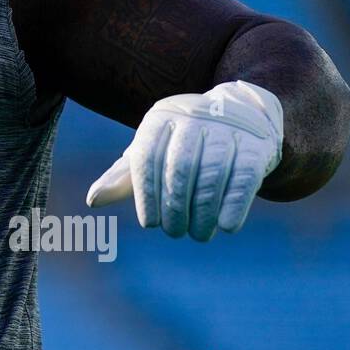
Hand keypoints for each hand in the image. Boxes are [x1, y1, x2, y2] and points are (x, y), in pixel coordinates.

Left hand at [85, 80, 283, 240]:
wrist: (240, 115)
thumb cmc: (182, 142)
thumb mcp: (151, 151)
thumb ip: (122, 176)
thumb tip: (93, 200)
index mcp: (160, 118)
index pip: (147, 157)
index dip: (146, 194)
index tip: (149, 224)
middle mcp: (193, 118)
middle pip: (179, 168)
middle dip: (176, 207)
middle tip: (175, 232)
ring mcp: (227, 129)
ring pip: (211, 175)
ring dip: (203, 212)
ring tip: (198, 234)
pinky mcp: (257, 144)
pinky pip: (243, 177)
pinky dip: (234, 205)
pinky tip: (226, 227)